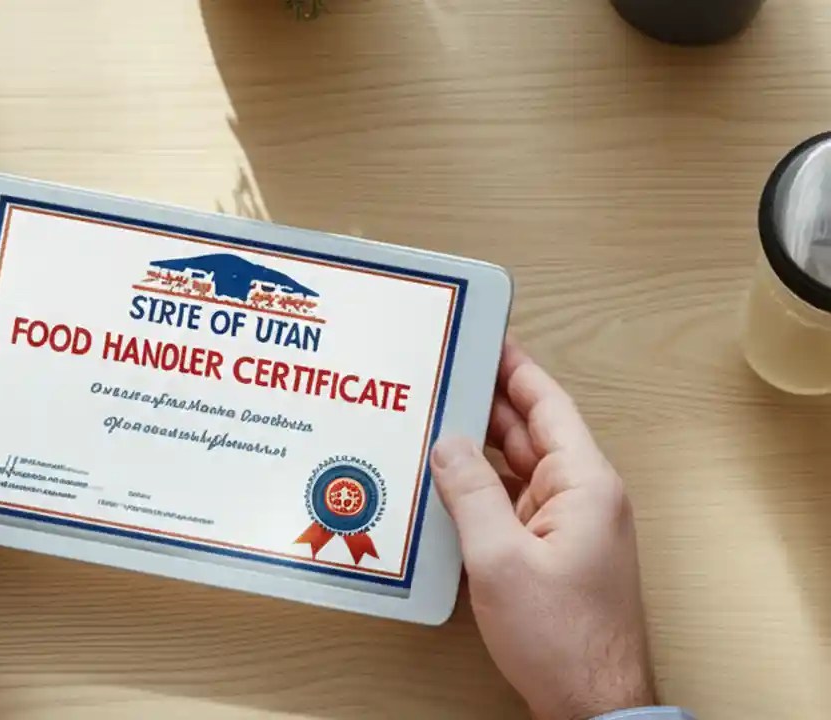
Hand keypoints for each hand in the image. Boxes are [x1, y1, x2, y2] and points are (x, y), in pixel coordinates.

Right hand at [430, 341, 654, 719]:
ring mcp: (567, 525)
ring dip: (477, 449)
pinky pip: (511, 503)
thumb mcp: (499, 559)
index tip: (483, 337)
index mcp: (585, 484)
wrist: (593, 702)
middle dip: (485, 403)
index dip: (514, 367)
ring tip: (429, 418)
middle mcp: (581, 496)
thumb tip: (446, 444)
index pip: (547, 405)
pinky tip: (443, 482)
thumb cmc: (561, 637)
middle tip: (438, 374)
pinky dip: (479, 489)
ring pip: (516, 468)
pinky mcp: (551, 551)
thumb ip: (470, 494)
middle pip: (528, 432)